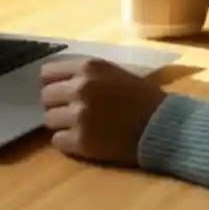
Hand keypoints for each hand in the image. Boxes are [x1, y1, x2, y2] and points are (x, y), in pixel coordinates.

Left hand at [40, 58, 166, 165]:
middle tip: (72, 111)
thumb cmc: (143, 97)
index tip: (61, 91)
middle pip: (45, 97)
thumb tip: (58, 80)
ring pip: (49, 120)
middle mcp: (79, 88)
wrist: (163, 125)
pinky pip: (57, 141)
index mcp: (88, 67)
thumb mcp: (113, 72)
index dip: (53, 83)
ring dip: (62, 124)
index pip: (47, 72)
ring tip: (80, 127)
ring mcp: (78, 115)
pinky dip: (68, 142)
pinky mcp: (81, 141)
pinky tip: (84, 139)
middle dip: (57, 104)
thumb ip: (86, 74)